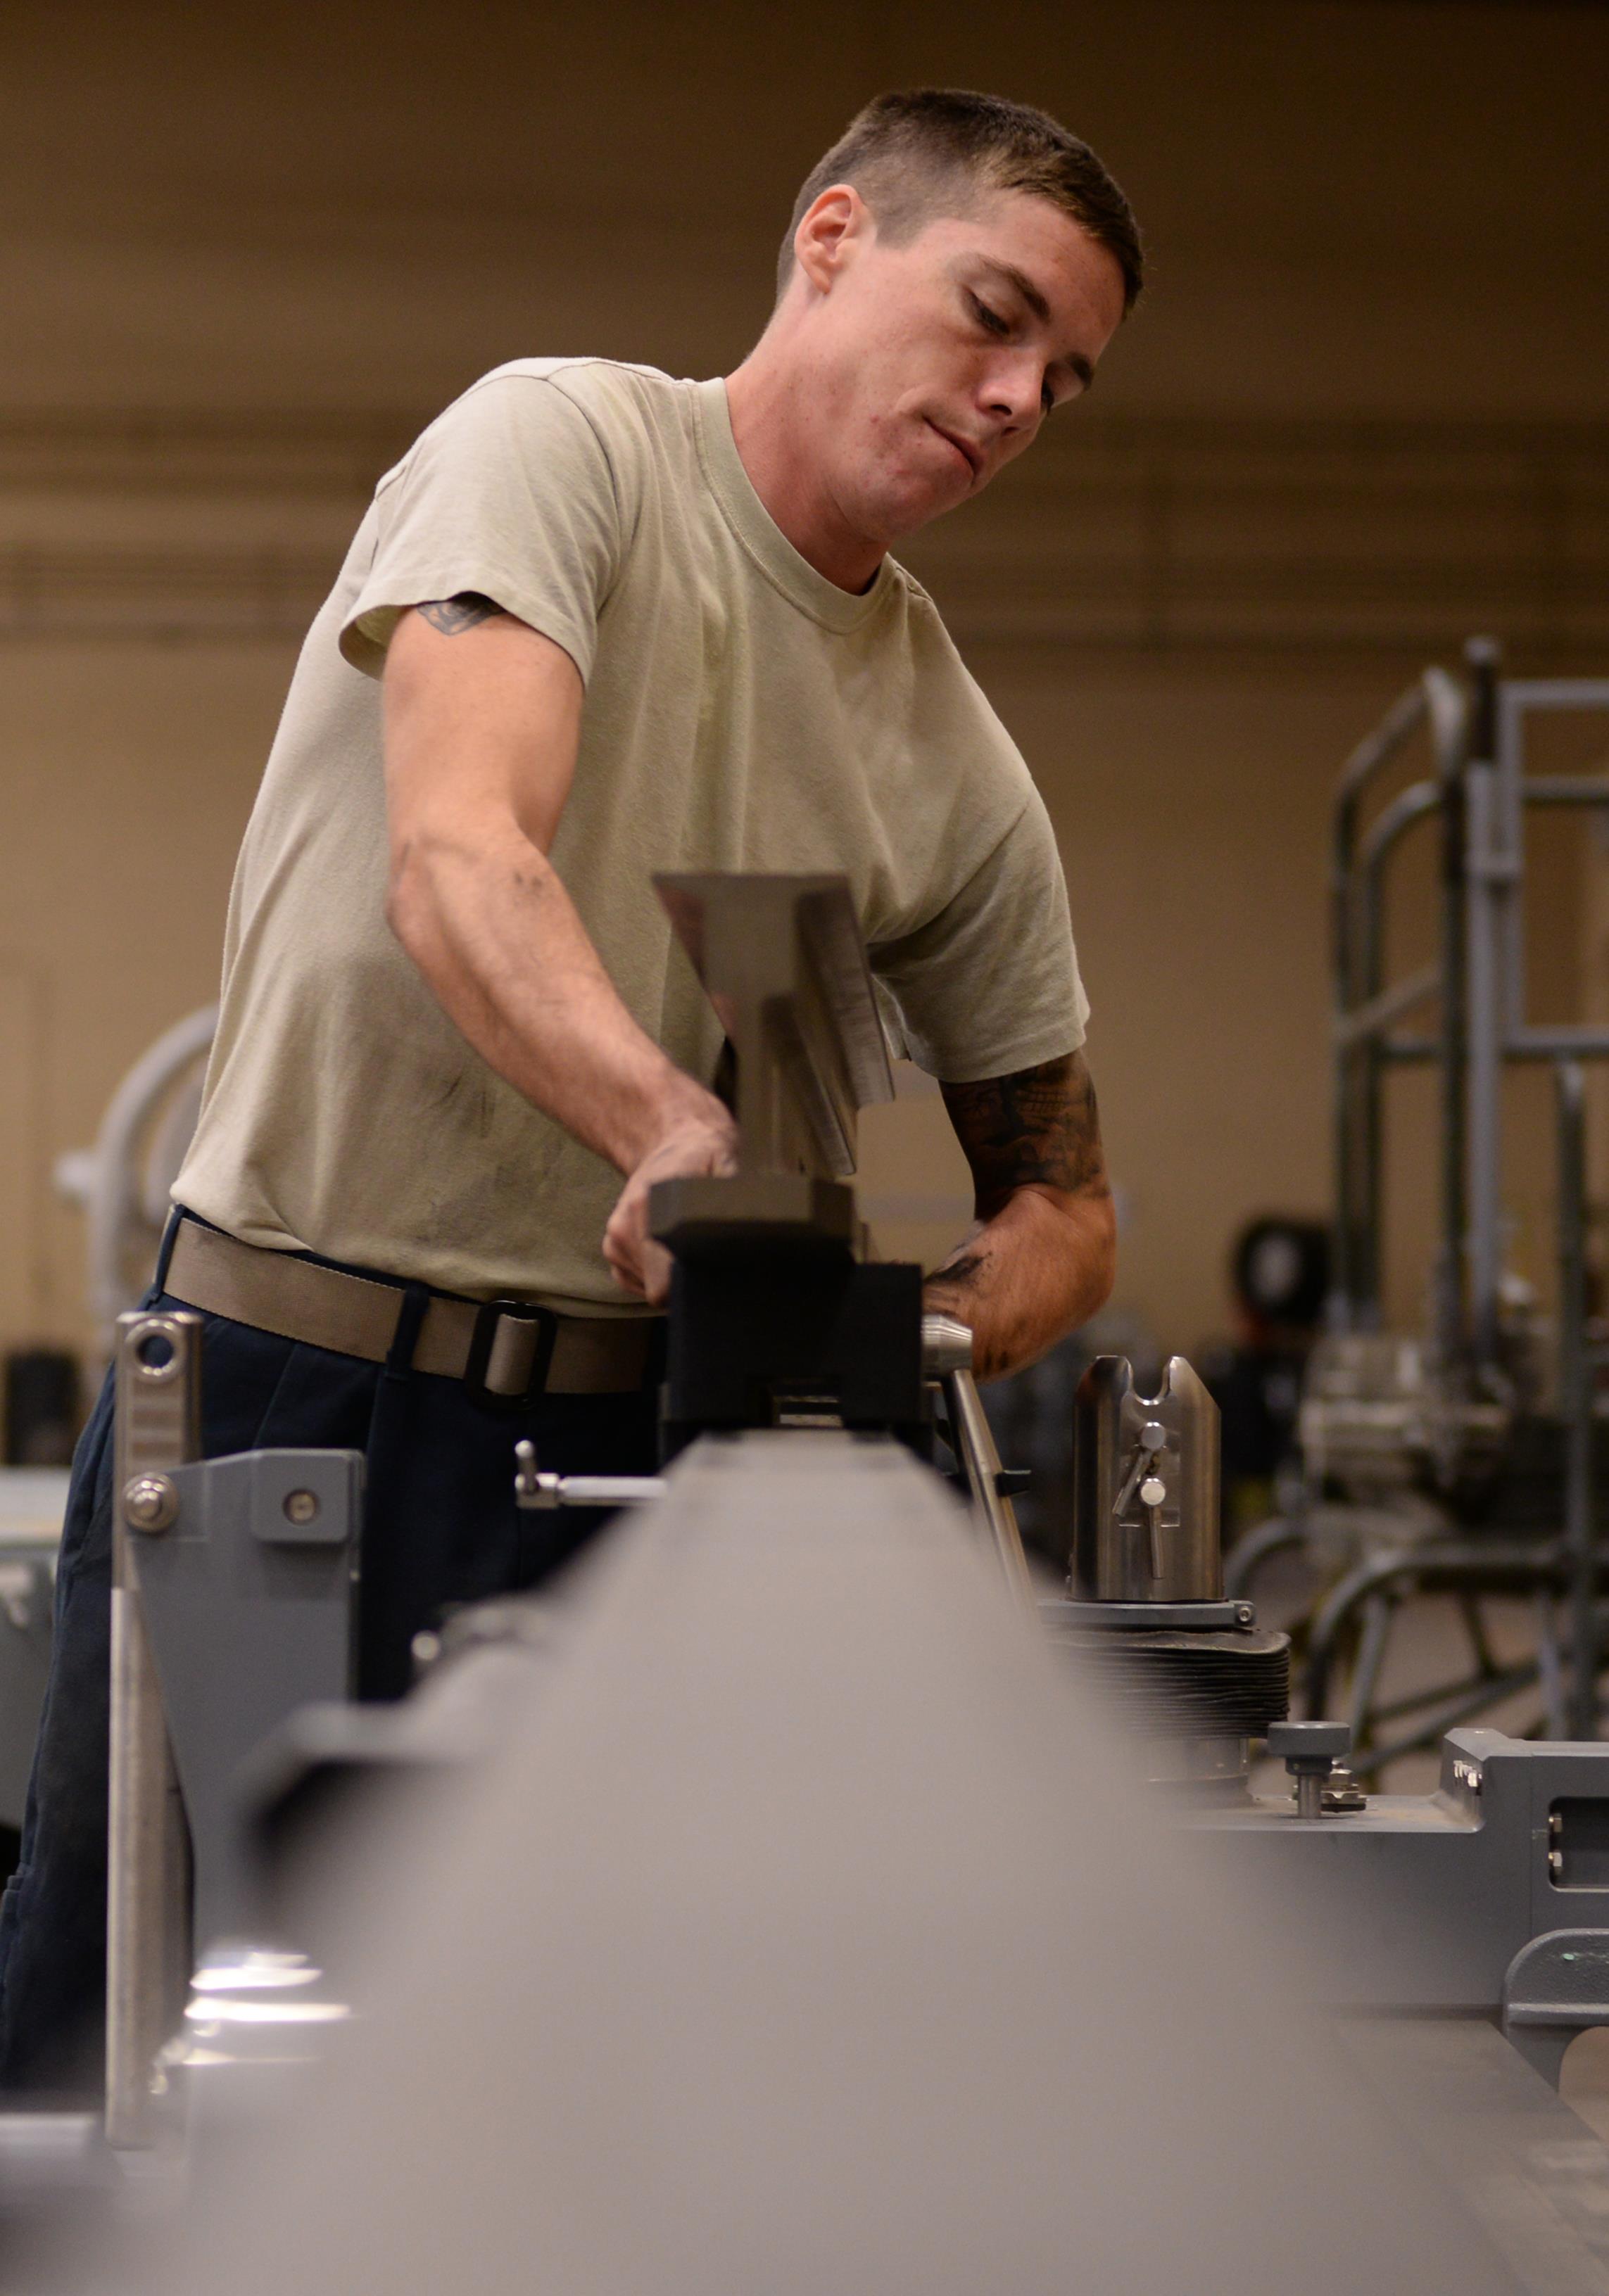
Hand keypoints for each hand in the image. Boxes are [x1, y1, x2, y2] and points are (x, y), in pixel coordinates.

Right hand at [602, 1101, 737, 1302]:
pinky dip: (655, 1273)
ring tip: (688, 1245)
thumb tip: (748, 1239)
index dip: (691, 1291)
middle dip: (685, 1283)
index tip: (713, 1280)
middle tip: (709, 1259)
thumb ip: (732, 1208)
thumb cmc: (709, 1158)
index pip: (662, 1284)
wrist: (676, 1141)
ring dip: (670, 1276)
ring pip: (647, 1288)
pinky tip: (671, 1249)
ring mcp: (614, 1237)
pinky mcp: (611, 1247)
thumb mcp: (729, 1171)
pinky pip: (635, 1281)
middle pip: (658, 1290)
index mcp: (650, 1206)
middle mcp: (625, 1224)